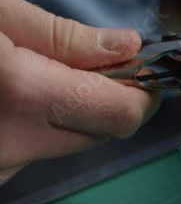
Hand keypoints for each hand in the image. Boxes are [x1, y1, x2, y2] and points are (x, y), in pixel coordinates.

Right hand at [0, 0, 159, 184]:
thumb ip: (62, 36)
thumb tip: (126, 48)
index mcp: (20, 92)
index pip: (123, 114)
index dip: (143, 90)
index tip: (144, 69)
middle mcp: (12, 143)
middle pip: (103, 131)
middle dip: (106, 98)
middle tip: (87, 64)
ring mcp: (0, 167)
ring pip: (69, 143)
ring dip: (69, 112)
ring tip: (35, 76)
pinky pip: (34, 152)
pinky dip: (37, 126)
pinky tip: (13, 101)